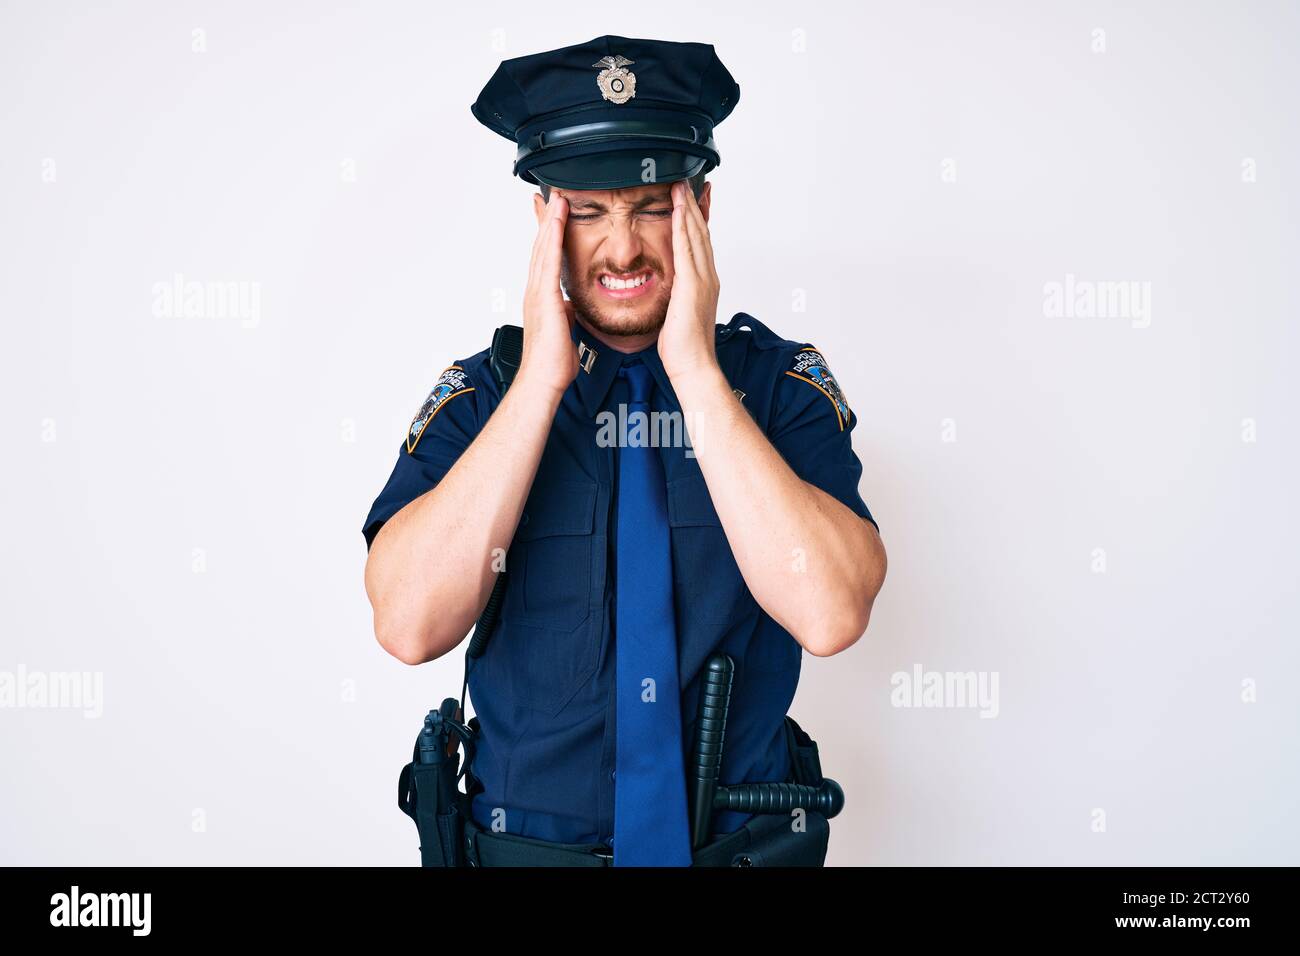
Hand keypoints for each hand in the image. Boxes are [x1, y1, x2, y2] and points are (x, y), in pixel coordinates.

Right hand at [518, 192, 577, 396]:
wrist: (544, 380)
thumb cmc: (554, 362)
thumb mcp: (565, 330)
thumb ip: (566, 315)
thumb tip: (570, 308)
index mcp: (542, 298)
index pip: (545, 259)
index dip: (548, 236)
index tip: (552, 216)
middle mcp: (535, 291)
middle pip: (540, 247)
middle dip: (546, 220)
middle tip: (550, 195)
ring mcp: (537, 293)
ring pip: (542, 248)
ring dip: (550, 221)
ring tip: (557, 198)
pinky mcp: (544, 298)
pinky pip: (548, 261)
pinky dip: (552, 238)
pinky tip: (558, 221)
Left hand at [659, 179, 720, 381]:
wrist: (693, 366)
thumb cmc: (683, 348)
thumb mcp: (677, 314)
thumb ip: (674, 297)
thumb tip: (666, 293)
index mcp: (703, 283)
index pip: (700, 243)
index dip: (697, 219)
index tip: (694, 198)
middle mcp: (707, 276)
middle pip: (701, 232)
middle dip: (695, 205)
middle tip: (689, 180)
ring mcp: (702, 279)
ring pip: (696, 234)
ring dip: (688, 208)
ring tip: (681, 185)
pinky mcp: (692, 284)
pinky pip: (686, 247)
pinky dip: (682, 225)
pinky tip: (677, 209)